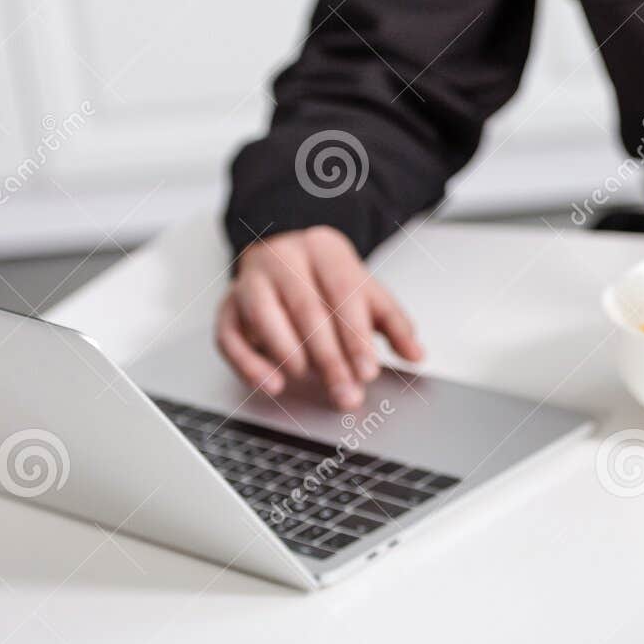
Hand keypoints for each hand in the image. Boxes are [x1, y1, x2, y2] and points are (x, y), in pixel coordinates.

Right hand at [216, 226, 423, 409]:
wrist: (288, 254)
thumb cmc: (331, 281)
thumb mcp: (369, 294)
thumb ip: (394, 324)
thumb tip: (416, 354)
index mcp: (324, 250)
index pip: (343, 292)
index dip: (356, 336)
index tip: (368, 371)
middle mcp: (284, 259)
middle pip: (306, 309)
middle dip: (329, 358)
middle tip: (346, 392)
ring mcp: (251, 281)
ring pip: (264, 315)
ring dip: (290, 354)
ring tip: (311, 380)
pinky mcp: (227, 306)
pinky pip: (229, 336)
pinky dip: (249, 364)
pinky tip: (273, 384)